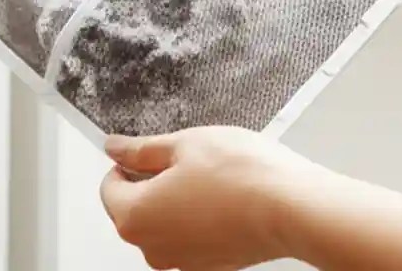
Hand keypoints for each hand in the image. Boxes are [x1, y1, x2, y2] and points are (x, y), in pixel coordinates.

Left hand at [99, 126, 330, 269]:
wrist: (293, 208)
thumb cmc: (242, 175)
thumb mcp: (184, 144)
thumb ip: (141, 149)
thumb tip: (115, 148)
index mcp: (134, 216)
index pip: (109, 188)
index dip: (126, 163)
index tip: (148, 152)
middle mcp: (152, 248)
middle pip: (133, 210)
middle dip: (150, 184)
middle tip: (184, 160)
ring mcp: (181, 262)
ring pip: (163, 226)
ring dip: (175, 202)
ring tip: (208, 178)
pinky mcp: (209, 266)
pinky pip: (189, 239)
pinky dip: (197, 220)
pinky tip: (222, 199)